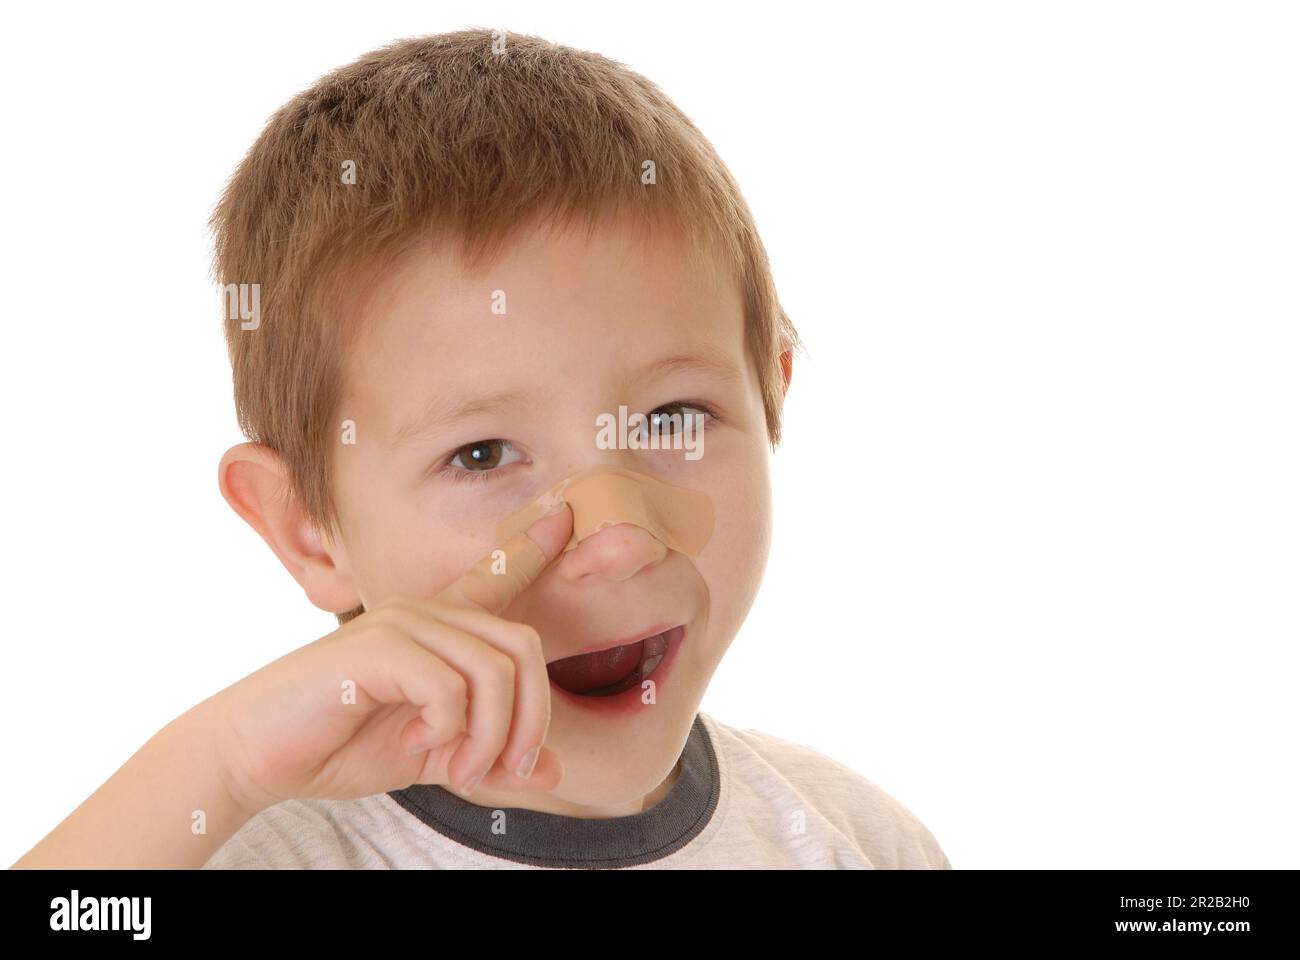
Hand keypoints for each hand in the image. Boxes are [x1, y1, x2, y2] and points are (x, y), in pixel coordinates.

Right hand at [211, 503, 572, 812]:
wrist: (252, 754)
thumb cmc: (338, 746)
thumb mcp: (432, 755)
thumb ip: (489, 756)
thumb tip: (555, 774)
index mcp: (438, 627)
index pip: (496, 577)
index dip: (532, 547)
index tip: (565, 515)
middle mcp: (424, 611)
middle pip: (523, 647)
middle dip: (529, 720)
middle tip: (501, 771)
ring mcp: (401, 622)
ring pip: (494, 671)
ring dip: (490, 736)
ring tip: (458, 770)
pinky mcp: (377, 646)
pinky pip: (451, 687)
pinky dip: (448, 730)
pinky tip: (419, 746)